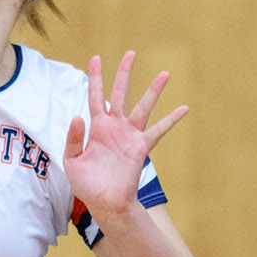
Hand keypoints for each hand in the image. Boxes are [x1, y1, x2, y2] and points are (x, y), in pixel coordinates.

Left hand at [63, 51, 189, 217]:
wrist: (105, 203)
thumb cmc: (87, 184)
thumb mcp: (72, 160)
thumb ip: (74, 139)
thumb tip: (78, 116)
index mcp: (97, 127)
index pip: (95, 95)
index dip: (95, 77)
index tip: (96, 57)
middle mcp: (115, 127)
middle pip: (120, 93)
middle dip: (124, 73)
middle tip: (131, 53)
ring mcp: (129, 135)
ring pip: (143, 106)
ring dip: (153, 90)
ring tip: (164, 73)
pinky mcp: (141, 147)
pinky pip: (159, 130)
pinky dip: (171, 119)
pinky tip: (184, 108)